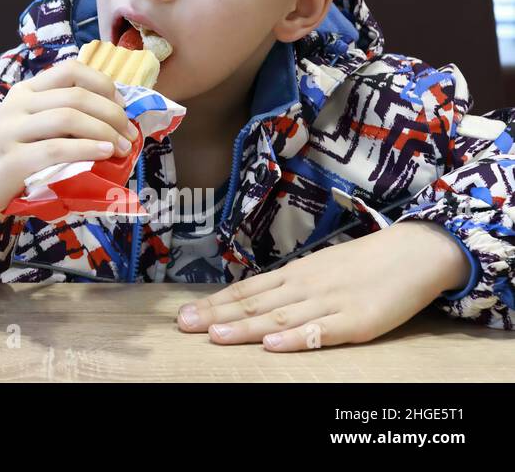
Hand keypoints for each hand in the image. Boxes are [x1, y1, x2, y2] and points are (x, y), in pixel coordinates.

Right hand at [0, 57, 138, 228]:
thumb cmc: (10, 159)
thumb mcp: (31, 129)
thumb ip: (61, 119)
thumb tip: (115, 119)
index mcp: (25, 92)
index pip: (70, 70)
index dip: (103, 83)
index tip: (121, 105)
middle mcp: (16, 105)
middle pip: (75, 96)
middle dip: (112, 113)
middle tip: (128, 135)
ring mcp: (10, 131)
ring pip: (68, 118)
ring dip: (104, 131)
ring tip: (121, 148)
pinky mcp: (10, 160)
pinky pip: (56, 149)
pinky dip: (86, 149)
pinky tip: (103, 154)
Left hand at [175, 219, 473, 350]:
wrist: (413, 252)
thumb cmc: (363, 263)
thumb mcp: (320, 268)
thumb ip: (289, 285)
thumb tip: (253, 298)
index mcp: (295, 274)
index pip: (247, 290)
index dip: (215, 303)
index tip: (185, 315)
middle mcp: (305, 287)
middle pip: (255, 304)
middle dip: (217, 315)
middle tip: (184, 326)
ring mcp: (330, 303)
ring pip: (279, 318)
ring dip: (244, 327)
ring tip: (214, 335)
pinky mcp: (357, 321)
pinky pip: (320, 332)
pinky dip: (294, 339)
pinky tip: (271, 345)